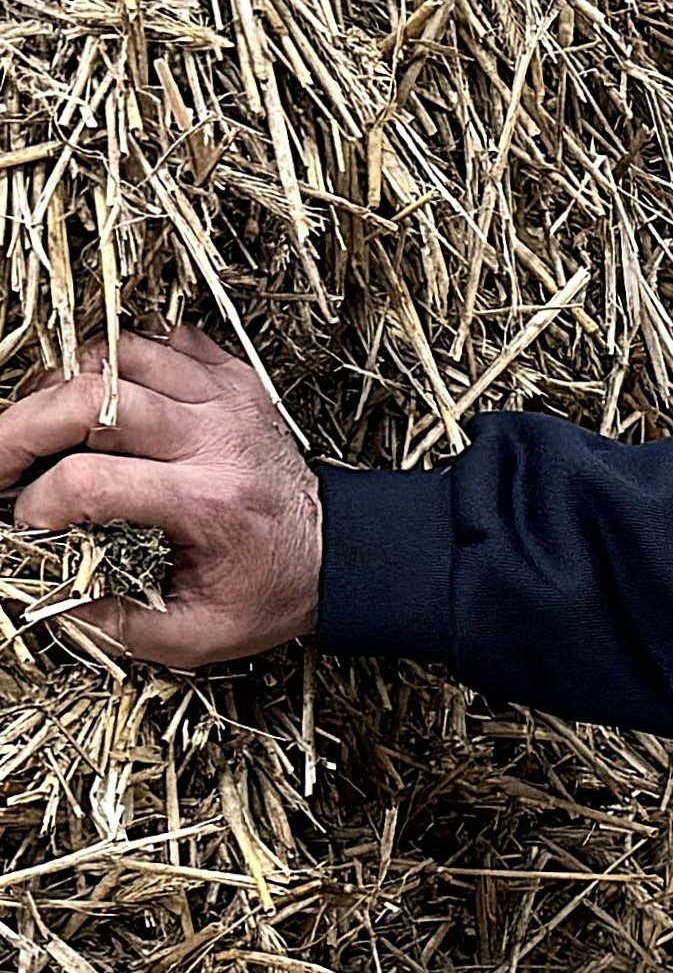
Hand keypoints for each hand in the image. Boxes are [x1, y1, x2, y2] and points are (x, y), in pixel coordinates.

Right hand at [0, 321, 321, 664]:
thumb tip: (40, 598)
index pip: (90, 480)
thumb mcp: (197, 634)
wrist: (340, 551)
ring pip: (118, 353)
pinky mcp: (234, 377)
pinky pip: (159, 338)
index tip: (27, 525)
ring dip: (61, 385)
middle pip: (92, 400)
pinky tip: (95, 397)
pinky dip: (114, 356)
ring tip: (39, 430)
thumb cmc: (267, 592)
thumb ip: (114, 622)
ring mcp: (229, 397)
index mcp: (212, 501)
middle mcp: (220, 438)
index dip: (37, 504)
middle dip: (18, 429)